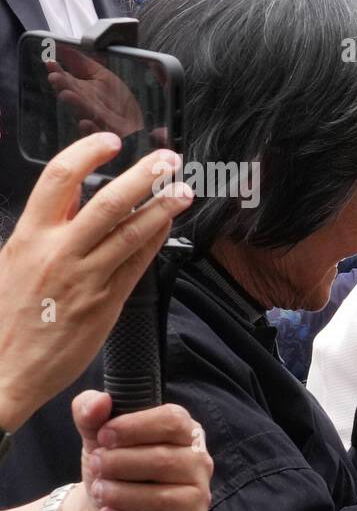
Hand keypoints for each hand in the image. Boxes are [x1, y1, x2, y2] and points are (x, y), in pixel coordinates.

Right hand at [0, 135, 192, 431]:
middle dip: (143, 175)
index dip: (87, 153)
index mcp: (29, 237)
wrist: (5, 368)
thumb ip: (44, 229)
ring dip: (163, 207)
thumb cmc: (8, 316)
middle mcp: (59, 253)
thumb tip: (74, 198)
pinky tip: (168, 225)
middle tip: (166, 159)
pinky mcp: (107, 302)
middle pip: (108, 201)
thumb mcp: (13, 260)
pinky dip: (155, 240)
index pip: (60, 179)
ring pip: (132, 232)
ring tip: (183, 189)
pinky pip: (138, 263)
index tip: (110, 142)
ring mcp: (87, 278)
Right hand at [45, 50, 144, 138]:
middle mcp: (86, 105)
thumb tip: (59, 45)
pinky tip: (85, 123)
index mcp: (81, 90)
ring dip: (75, 104)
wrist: (136, 121)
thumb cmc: (116, 99)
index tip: (51, 63)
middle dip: (64, 86)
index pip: (66, 80)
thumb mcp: (100, 74)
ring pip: (84, 112)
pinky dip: (91, 129)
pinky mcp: (108, 133)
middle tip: (55, 77)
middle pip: (73, 95)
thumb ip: (80, 61)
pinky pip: (99, 133)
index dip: (58, 72)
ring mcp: (97, 119)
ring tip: (67, 94)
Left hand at [61, 392, 211, 510]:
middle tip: (97, 466)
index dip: (136, 427)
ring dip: (122, 495)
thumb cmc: (112, 467)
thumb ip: (90, 411)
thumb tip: (100, 401)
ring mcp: (201, 498)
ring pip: (164, 499)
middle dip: (121, 464)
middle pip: (166, 460)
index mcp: (186, 432)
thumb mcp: (95, 435)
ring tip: (100, 491)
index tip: (104, 436)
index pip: (174, 421)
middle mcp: (201, 463)